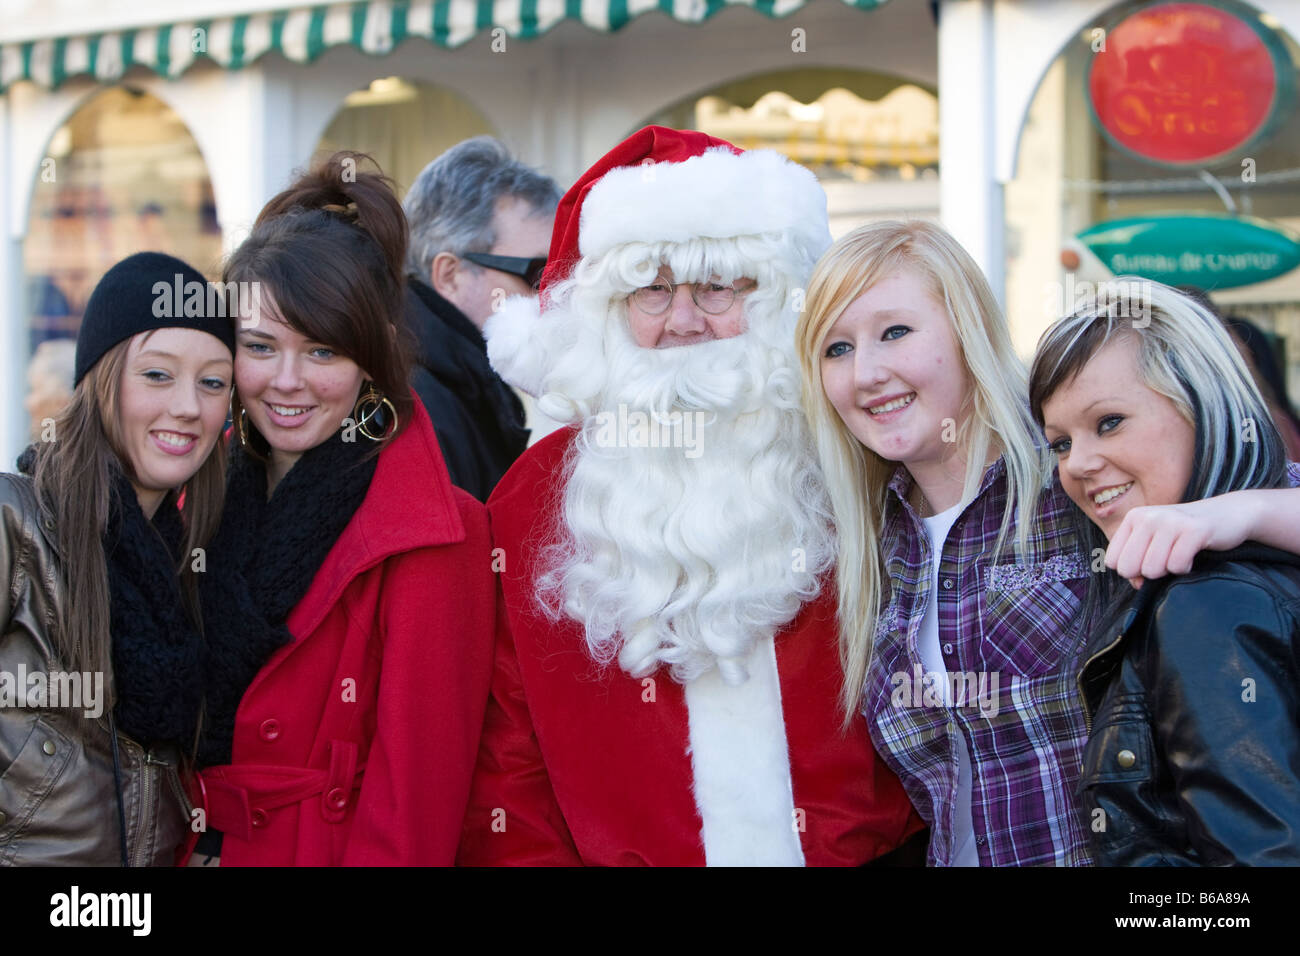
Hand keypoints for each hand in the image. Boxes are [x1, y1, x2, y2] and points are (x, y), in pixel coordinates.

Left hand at [1105, 495, 1254, 587]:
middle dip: (1147, 574)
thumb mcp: (1154, 541)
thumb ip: (1137, 561)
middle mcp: (1148, 516)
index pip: (1112, 560)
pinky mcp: (1194, 530)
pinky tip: (1192, 555)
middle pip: (1128, 568)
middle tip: (1166, 560)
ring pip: (1151, 569)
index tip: (1148, 561)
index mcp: (1134, 517)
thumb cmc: (1186, 533)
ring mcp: (1171, 521)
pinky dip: (1185, 568)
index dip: (1131, 571)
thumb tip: (1136, 583)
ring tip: (1180, 555)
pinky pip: (1176, 566)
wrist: (1229, 513)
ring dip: (1168, 571)